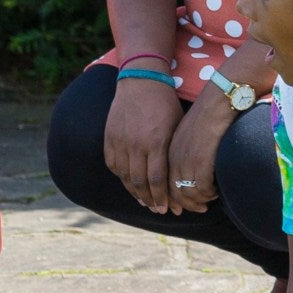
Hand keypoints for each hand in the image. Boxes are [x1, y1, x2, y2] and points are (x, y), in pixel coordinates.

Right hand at [103, 73, 184, 212]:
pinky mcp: (109, 137)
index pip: (157, 179)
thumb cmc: (165, 104)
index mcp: (155, 142)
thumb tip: (182, 178)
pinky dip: (121, 176)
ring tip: (144, 202)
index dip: (162, 197)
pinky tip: (129, 183)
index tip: (169, 209)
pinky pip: (113, 164)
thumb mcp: (177, 127)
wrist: (141, 81)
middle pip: (140, 182)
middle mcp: (135, 144)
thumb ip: (174, 152)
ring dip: (135, 192)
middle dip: (150, 200)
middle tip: (158, 210)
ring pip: (125, 176)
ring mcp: (120, 141)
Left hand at [165, 90, 238, 212]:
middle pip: (171, 192)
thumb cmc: (205, 115)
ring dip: (199, 200)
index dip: (167, 198)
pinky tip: (216, 191)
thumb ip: (181, 152)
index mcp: (165, 150)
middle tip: (199, 209)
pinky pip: (202, 187)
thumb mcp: (185, 135)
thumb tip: (186, 171)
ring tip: (209, 200)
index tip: (174, 208)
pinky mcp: (200, 160)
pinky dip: (209, 193)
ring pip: (187, 193)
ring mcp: (185, 159)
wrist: (216, 100)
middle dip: (184, 205)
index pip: (160, 182)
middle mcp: (172, 156)